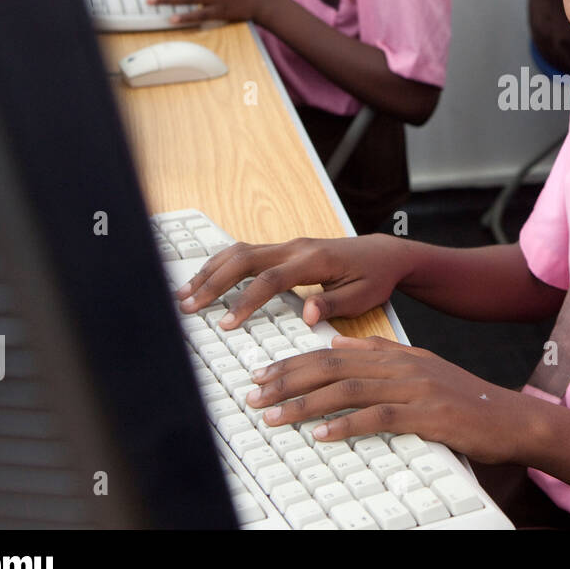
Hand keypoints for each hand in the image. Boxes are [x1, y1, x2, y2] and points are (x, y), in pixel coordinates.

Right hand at [175, 233, 409, 329]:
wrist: (384, 254)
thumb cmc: (375, 277)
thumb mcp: (362, 296)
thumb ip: (332, 306)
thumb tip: (306, 317)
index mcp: (314, 260)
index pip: (270, 280)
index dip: (246, 301)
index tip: (226, 323)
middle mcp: (296, 247)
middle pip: (244, 259)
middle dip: (213, 282)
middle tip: (188, 306)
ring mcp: (289, 245)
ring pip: (240, 252)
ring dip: (211, 271)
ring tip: (185, 294)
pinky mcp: (285, 249)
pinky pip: (247, 252)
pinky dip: (222, 265)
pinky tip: (205, 279)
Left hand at [247, 336, 536, 464]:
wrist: (510, 418)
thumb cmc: (465, 399)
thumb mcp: (421, 367)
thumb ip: (380, 353)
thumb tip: (337, 345)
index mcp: (398, 354)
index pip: (334, 354)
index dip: (294, 363)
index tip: (263, 374)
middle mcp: (403, 366)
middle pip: (333, 368)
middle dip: (289, 380)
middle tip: (255, 393)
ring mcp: (415, 388)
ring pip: (349, 390)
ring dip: (306, 403)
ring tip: (274, 414)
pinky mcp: (428, 414)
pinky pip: (380, 417)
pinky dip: (348, 425)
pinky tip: (322, 433)